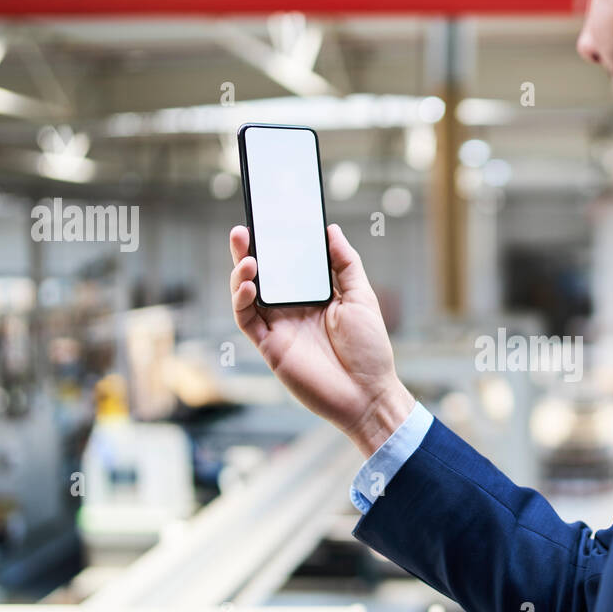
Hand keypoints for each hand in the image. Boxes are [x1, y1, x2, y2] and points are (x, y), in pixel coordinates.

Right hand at [228, 223, 413, 456]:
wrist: (369, 393)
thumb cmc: (370, 349)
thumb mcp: (362, 298)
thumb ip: (345, 264)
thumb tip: (330, 230)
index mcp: (314, 296)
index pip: (288, 264)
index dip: (278, 243)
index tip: (271, 218)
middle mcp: (292, 310)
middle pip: (263, 276)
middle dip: (250, 252)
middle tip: (244, 228)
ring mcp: (279, 328)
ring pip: (248, 295)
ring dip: (242, 273)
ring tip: (248, 255)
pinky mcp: (270, 347)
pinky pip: (247, 320)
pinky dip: (242, 301)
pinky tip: (249, 284)